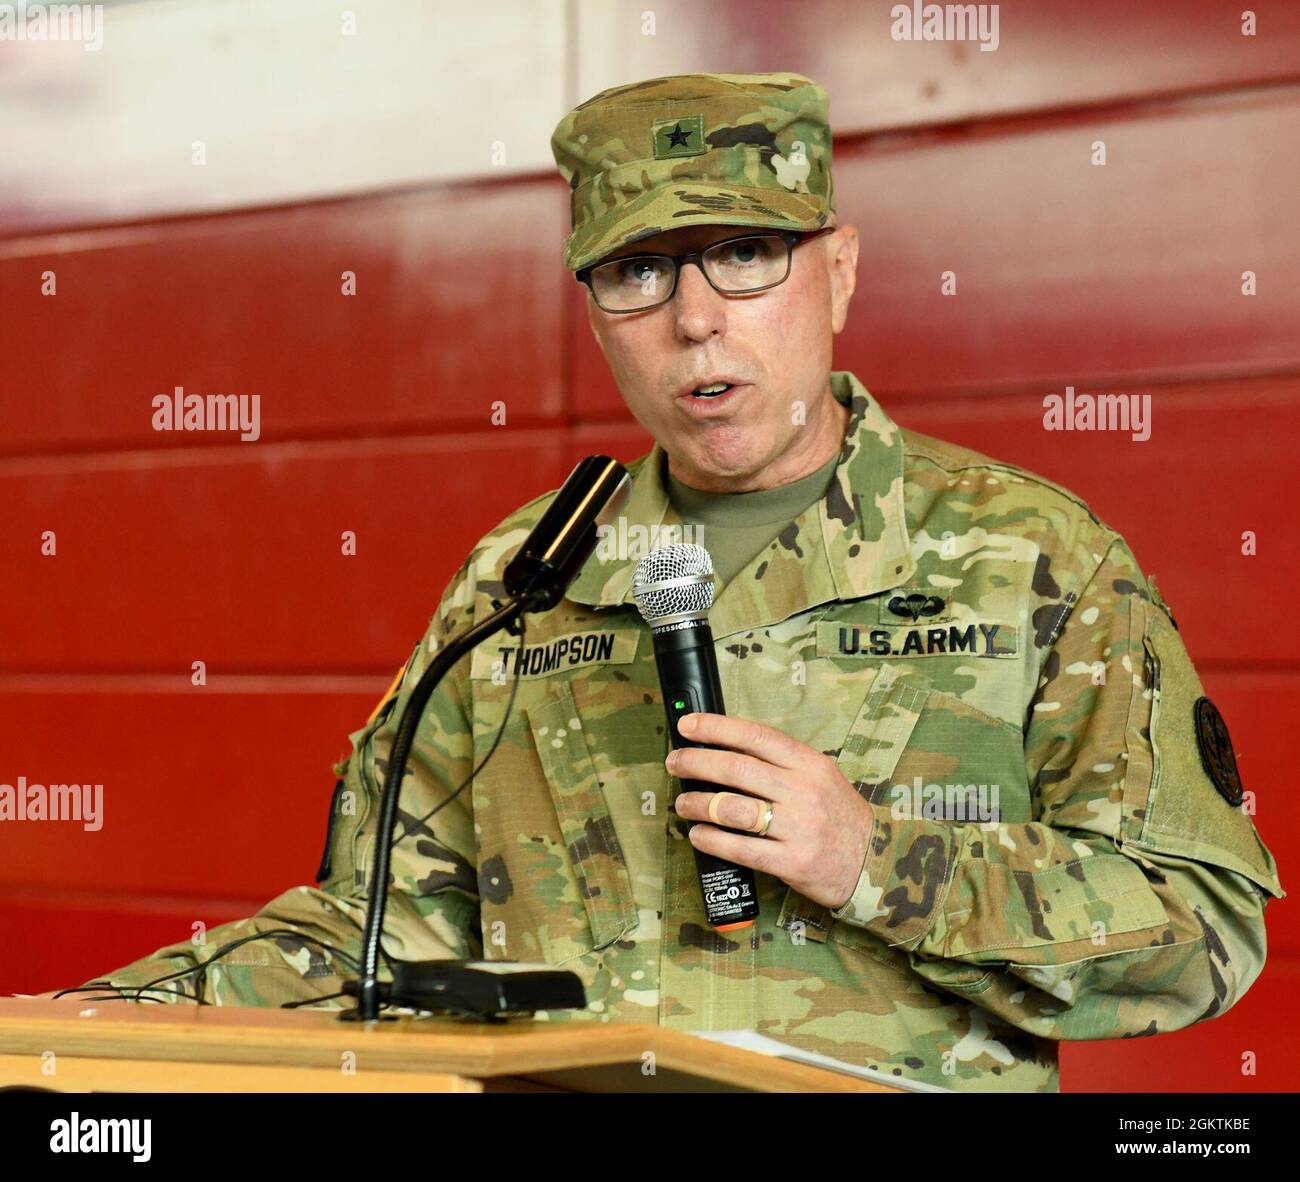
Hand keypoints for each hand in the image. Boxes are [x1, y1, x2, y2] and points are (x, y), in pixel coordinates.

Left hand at [666, 712, 874, 910]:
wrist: (874, 861)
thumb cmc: (839, 815)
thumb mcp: (821, 777)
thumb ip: (781, 763)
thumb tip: (728, 749)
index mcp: (810, 763)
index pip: (756, 736)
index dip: (717, 727)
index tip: (688, 725)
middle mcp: (804, 791)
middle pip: (737, 768)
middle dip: (697, 762)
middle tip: (675, 762)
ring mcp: (798, 827)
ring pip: (733, 808)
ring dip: (698, 803)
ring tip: (682, 803)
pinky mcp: (792, 862)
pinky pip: (741, 848)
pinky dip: (712, 840)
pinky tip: (697, 834)